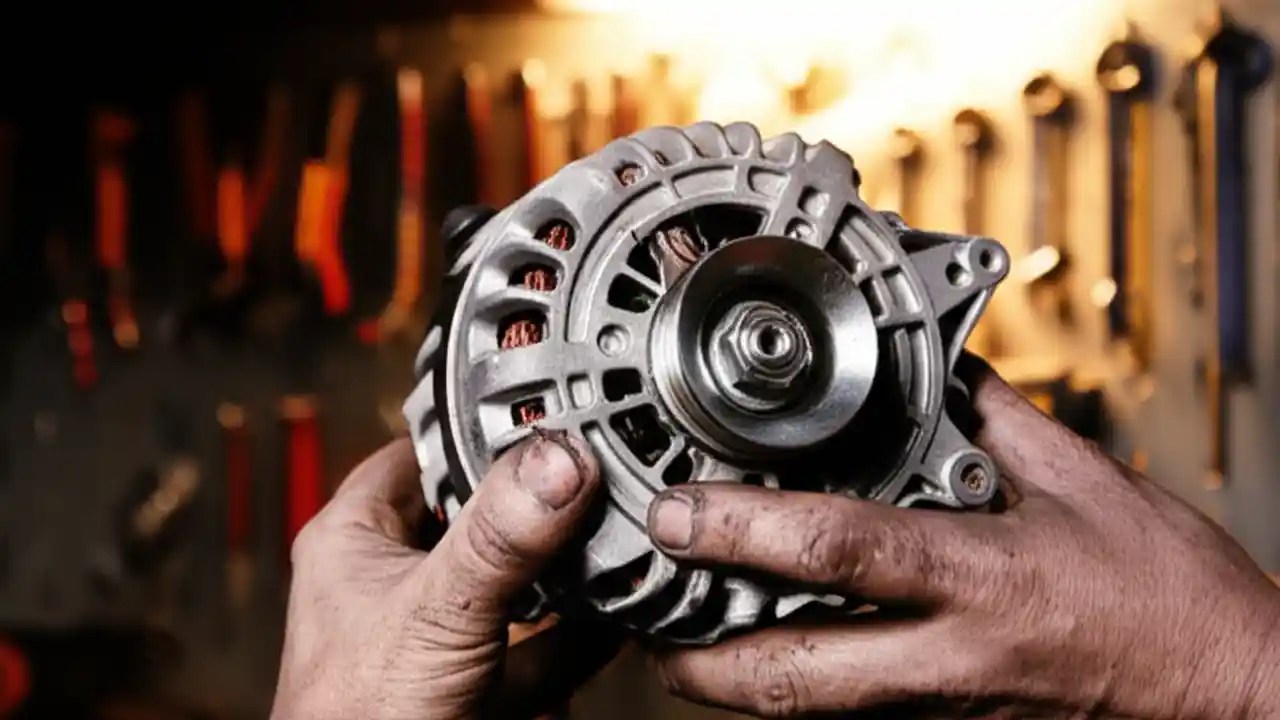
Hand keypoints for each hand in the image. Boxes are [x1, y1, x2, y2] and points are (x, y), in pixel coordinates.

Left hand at [271, 432, 620, 719]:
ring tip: (619, 527)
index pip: (420, 449)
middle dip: (540, 498)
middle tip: (597, 464)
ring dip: (567, 563)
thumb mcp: (434, 612)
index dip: (478, 424)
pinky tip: (622, 610)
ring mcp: (439, 636)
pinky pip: (543, 646)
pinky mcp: (477, 689)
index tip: (545, 401)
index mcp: (355, 541)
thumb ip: (500, 537)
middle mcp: (395, 581)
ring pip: (517, 579)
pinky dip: (583, 630)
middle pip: (479, 512)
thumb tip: (559, 459)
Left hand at [644, 357, 1279, 717]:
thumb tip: (941, 369)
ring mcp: (940, 705)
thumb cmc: (1174, 600)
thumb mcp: (1088, 484)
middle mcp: (946, 657)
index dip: (745, 530)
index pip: (839, 553)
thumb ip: (998, 419)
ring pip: (802, 711)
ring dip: (726, 680)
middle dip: (692, 657)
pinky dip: (789, 687)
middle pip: (785, 679)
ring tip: (671, 638)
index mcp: (980, 578)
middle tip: (639, 611)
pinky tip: (764, 653)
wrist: (1234, 695)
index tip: (679, 508)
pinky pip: (846, 712)